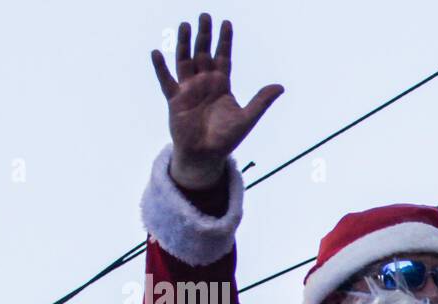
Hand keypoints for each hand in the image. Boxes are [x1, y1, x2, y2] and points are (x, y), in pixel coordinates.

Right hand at [150, 13, 283, 187]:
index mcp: (221, 85)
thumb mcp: (247, 118)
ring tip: (185, 25)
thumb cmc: (226, 138)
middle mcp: (204, 83)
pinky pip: (166, 80)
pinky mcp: (174, 100)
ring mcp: (188, 89)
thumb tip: (280, 87)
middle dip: (205, 35)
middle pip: (203, 53)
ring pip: (185, 60)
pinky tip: (156, 53)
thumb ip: (261, 101)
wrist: (207, 155)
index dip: (225, 41)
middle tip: (205, 15)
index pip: (223, 57)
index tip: (226, 22)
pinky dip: (161, 68)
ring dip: (184, 43)